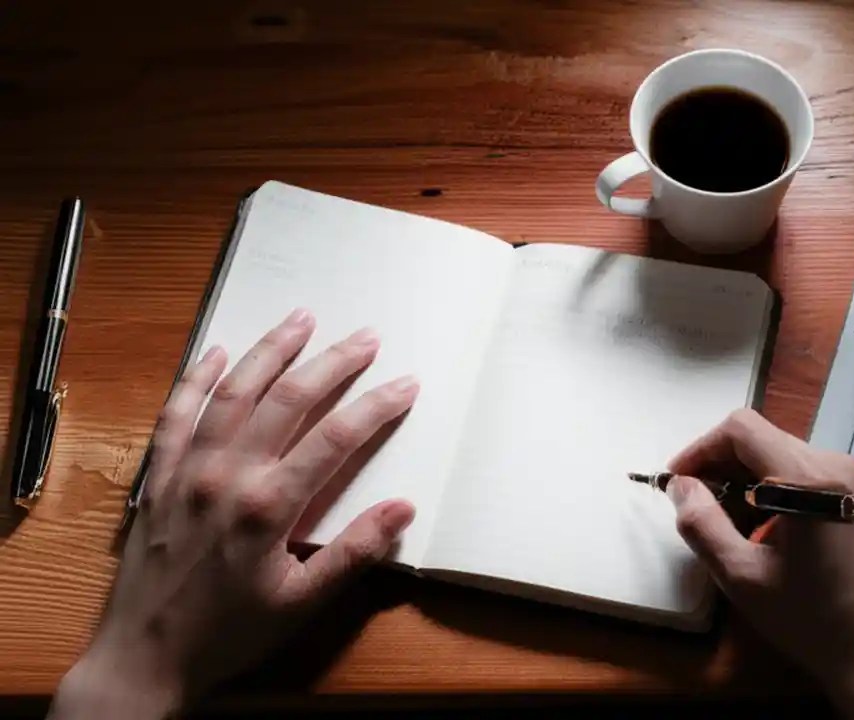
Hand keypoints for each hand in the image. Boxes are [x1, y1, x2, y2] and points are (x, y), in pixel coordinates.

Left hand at [50, 310, 419, 719]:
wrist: (145, 658)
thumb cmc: (229, 635)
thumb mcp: (302, 604)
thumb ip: (354, 553)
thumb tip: (403, 508)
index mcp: (268, 507)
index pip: (335, 439)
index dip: (376, 406)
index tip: (406, 383)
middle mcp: (226, 476)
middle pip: (287, 400)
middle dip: (332, 363)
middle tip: (366, 337)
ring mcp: (186, 471)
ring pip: (232, 393)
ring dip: (269, 352)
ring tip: (301, 320)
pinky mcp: (157, 477)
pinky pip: (176, 414)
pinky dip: (196, 379)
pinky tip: (219, 353)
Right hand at [667, 410, 853, 718]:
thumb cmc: (810, 620)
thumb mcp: (742, 577)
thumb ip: (702, 524)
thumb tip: (680, 486)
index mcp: (810, 478)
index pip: (742, 429)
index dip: (700, 448)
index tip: (677, 482)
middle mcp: (835, 464)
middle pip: (761, 438)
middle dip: (719, 465)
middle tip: (694, 506)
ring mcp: (851, 477)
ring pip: (778, 454)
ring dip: (743, 478)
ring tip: (725, 523)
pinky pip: (800, 472)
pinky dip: (769, 488)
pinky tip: (759, 529)